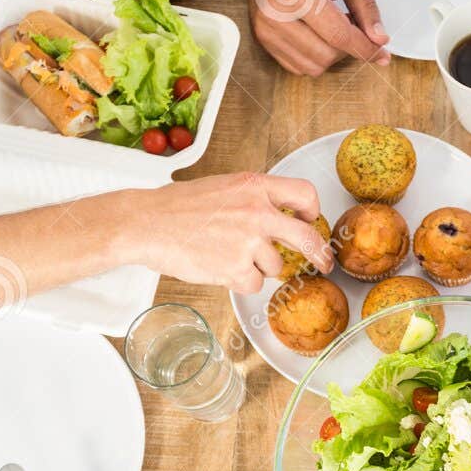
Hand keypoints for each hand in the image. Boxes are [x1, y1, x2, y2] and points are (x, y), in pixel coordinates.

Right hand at [117, 171, 333, 291]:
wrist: (147, 224)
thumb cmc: (178, 207)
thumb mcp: (223, 187)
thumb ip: (253, 198)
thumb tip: (279, 216)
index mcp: (254, 186)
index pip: (304, 193)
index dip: (312, 210)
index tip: (311, 221)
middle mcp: (257, 212)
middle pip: (306, 237)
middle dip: (319, 254)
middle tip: (323, 263)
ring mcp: (249, 242)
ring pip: (274, 266)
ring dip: (257, 266)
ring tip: (226, 254)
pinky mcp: (237, 268)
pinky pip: (254, 283)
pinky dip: (240, 281)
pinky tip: (219, 267)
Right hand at [245, 0, 389, 74]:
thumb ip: (366, 4)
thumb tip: (379, 40)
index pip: (338, 34)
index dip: (365, 47)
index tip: (382, 52)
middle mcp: (274, 14)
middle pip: (327, 54)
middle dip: (348, 45)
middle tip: (349, 19)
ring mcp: (265, 31)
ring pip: (315, 66)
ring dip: (332, 52)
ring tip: (332, 23)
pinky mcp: (263, 42)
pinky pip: (300, 67)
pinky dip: (316, 56)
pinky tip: (317, 32)